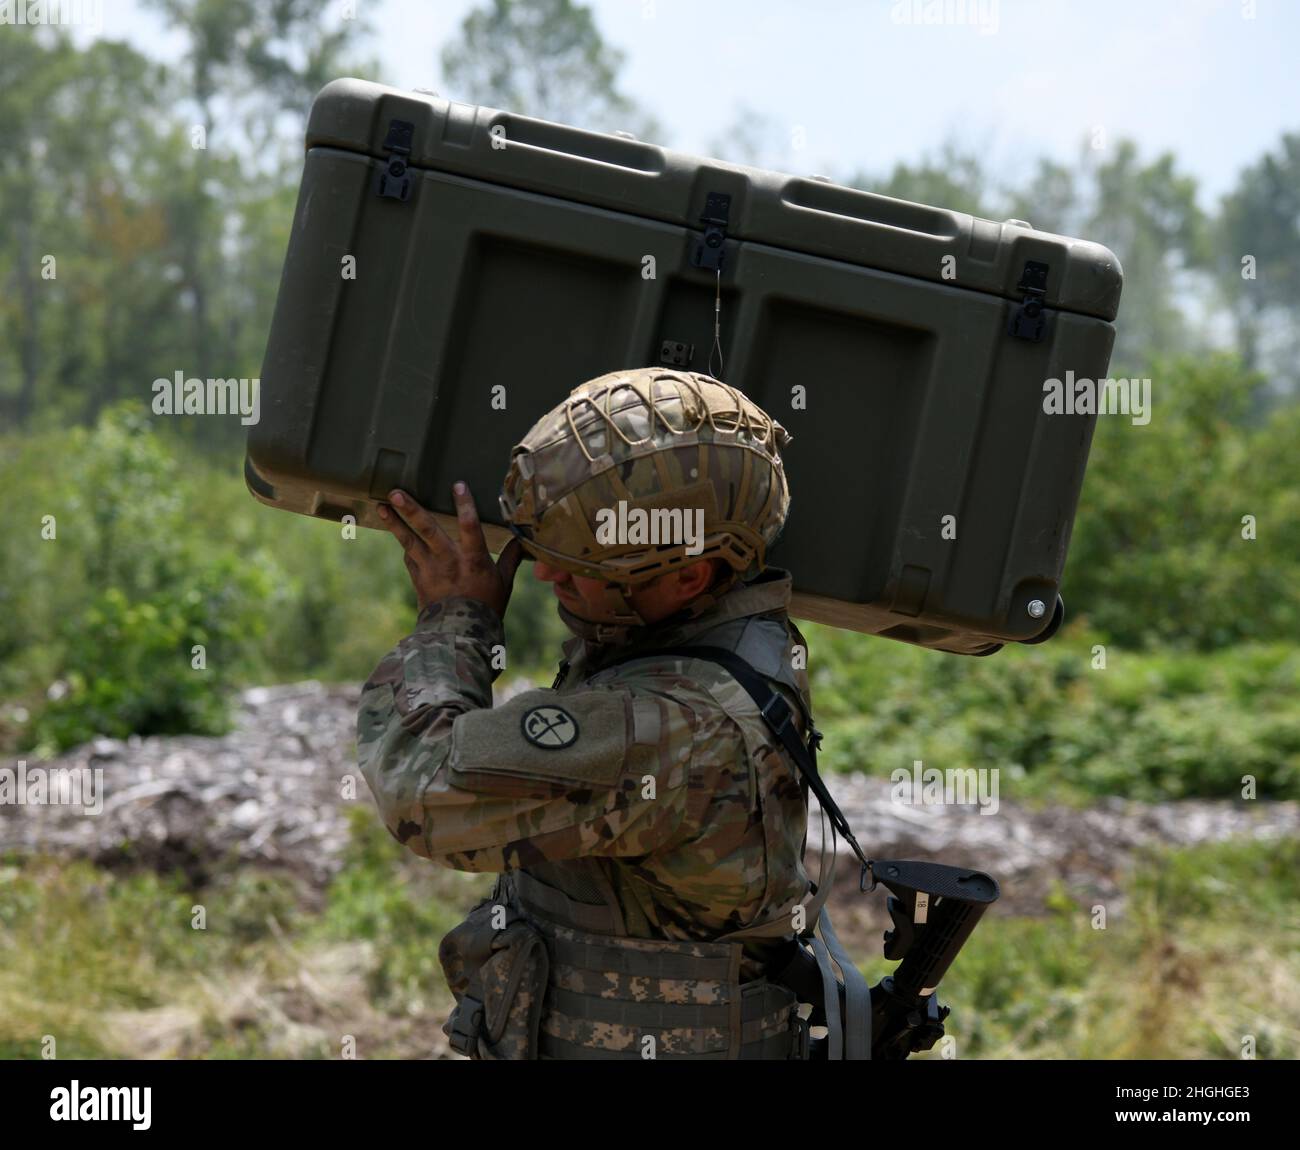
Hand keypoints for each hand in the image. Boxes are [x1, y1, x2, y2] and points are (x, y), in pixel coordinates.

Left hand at [378, 481, 524, 618]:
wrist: (460, 634)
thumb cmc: (486, 607)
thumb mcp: (504, 582)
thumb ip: (511, 558)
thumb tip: (523, 539)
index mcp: (473, 560)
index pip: (470, 527)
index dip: (465, 505)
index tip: (458, 485)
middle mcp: (449, 561)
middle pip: (427, 530)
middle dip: (411, 510)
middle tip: (396, 492)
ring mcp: (430, 570)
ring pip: (409, 541)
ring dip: (394, 523)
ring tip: (381, 507)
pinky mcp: (418, 579)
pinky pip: (408, 557)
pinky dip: (404, 543)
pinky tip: (396, 531)